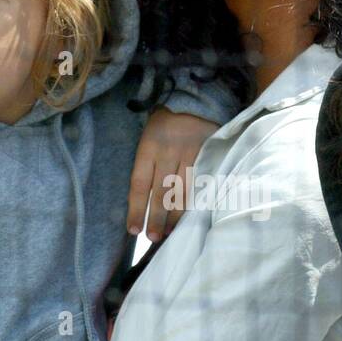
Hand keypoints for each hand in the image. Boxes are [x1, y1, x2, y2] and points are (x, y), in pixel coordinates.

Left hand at [127, 110, 218, 240]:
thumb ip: (147, 166)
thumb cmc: (165, 126)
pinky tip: (190, 216)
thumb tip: (143, 201)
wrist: (195, 101)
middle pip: (161, 192)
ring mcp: (190, 153)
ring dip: (176, 215)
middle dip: (156, 217)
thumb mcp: (149, 139)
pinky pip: (200, 183)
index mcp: (149, 147)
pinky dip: (195, 202)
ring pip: (182, 190)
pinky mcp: (207, 154)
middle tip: (153, 238)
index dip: (137, 208)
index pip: (140, 183)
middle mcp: (168, 151)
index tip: (134, 229)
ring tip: (170, 232)